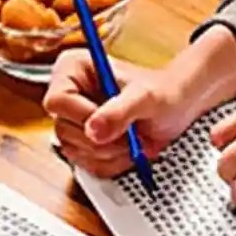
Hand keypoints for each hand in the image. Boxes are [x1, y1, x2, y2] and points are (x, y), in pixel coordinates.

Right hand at [44, 50, 199, 177]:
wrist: (177, 106)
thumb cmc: (163, 92)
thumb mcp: (145, 97)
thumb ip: (120, 111)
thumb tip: (94, 130)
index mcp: (73, 70)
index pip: (58, 101)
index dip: (84, 117)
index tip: (112, 125)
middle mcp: (68, 96)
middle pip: (64, 131)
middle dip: (103, 140)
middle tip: (132, 135)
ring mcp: (72, 122)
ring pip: (74, 151)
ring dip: (109, 153)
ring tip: (133, 141)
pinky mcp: (81, 144)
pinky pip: (85, 165)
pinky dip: (111, 163)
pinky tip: (128, 151)